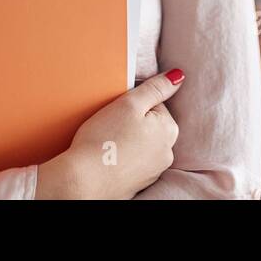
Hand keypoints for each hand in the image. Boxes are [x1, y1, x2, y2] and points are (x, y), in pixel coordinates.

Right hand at [36, 69, 183, 198]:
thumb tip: (178, 76)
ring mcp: (152, 172)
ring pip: (140, 145)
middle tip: (110, 126)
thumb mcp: (130, 103)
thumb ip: (156, 87)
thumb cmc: (104, 141)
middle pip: (150, 126)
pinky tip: (108, 158)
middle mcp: (166, 153)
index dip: (134, 103)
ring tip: (107, 142)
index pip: (155, 104)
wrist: (82, 181)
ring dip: (127, 141)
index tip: (118, 111)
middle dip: (133, 123)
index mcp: (169, 131)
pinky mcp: (137, 184)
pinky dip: (122, 159)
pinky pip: (131, 163)